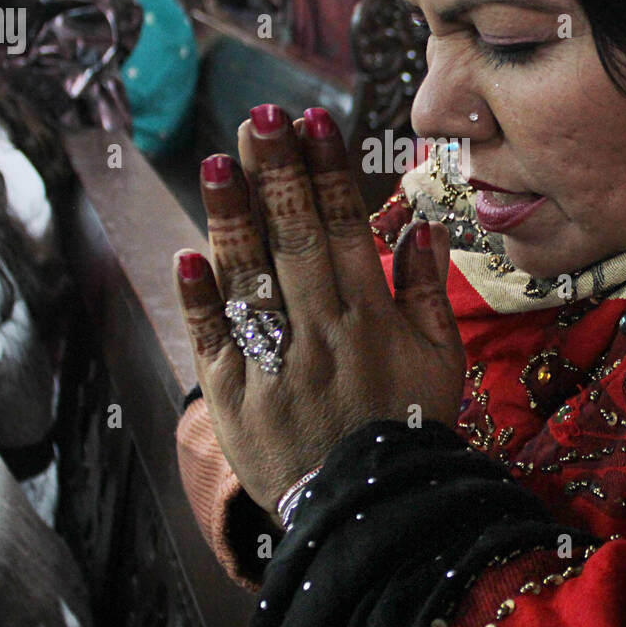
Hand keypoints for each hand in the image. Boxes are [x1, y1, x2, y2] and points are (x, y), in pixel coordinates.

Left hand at [174, 105, 464, 514]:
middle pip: (293, 238)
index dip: (327, 171)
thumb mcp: (440, 360)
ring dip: (234, 218)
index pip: (344, 226)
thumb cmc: (405, 426)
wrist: (368, 509)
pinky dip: (199, 299)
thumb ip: (429, 291)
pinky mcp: (233, 395)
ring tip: (219, 162)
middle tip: (259, 117)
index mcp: (370, 315)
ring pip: (250, 277)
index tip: (313, 121)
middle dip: (277, 173)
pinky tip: (185, 254)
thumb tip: (422, 225)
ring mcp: (273, 361)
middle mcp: (319, 329)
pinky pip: (214, 340)